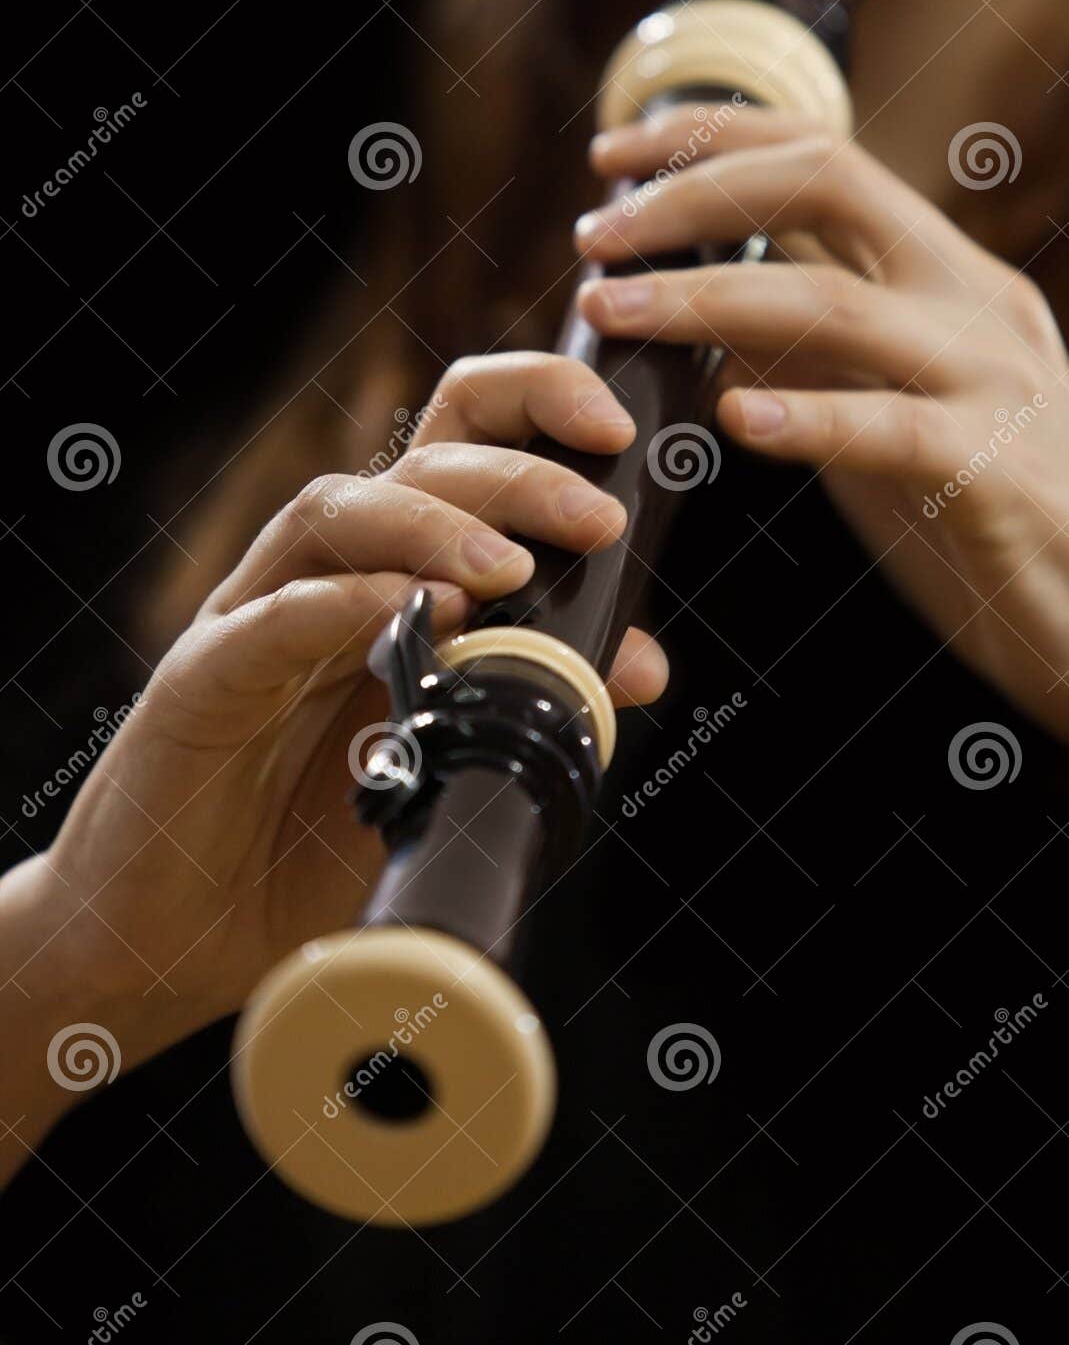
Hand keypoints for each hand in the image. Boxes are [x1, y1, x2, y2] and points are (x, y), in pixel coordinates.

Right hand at [2, 351, 666, 1167]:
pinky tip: (404, 613)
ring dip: (432, 526)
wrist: (181, 933)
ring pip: (337, 514)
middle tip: (592, 518)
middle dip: (515, 474)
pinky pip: (271, 619)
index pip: (459, 446)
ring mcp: (258, 618)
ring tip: (510, 571)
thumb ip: (533, 705)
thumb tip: (639, 660)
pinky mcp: (202, 681)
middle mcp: (326, 578)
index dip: (534, 411)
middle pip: (414, 464)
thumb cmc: (311, 843)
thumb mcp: (450, 765)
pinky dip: (341, 605)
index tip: (616, 438)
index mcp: (392, 579)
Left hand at [576, 106, 1068, 739]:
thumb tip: (696, 304)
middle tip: (593, 234)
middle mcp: (972, 300)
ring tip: (613, 312)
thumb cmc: (980, 504)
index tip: (614, 155)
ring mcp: (991, 378)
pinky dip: (807, 416)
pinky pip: (893, 429)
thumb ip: (810, 345)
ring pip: (834, 305)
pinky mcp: (995, 468)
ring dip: (703, 298)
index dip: (712, 138)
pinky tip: (732, 415)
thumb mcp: (885, 398)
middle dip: (692, 195)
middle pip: (827, 185)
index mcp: (945, 274)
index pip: (825, 156)